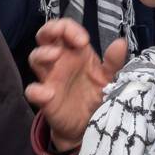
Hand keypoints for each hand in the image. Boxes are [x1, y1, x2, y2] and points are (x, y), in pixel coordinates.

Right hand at [26, 20, 127, 151]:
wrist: (90, 125)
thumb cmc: (97, 95)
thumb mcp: (110, 78)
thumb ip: (114, 62)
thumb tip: (121, 42)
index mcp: (75, 52)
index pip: (65, 29)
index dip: (70, 29)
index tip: (83, 41)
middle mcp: (59, 61)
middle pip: (44, 36)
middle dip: (51, 29)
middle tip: (64, 36)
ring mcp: (50, 79)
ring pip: (35, 58)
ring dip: (42, 53)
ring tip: (55, 55)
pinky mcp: (45, 99)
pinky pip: (33, 92)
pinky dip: (36, 91)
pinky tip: (47, 93)